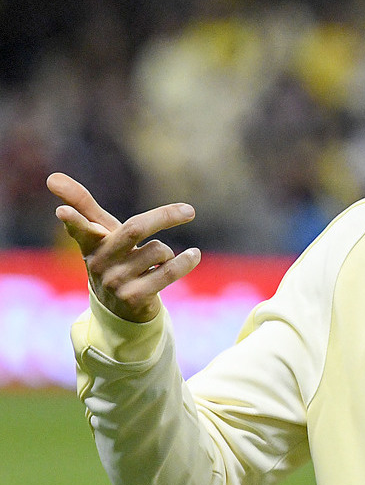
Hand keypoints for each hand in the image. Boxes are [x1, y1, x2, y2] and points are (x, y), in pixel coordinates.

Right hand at [48, 172, 200, 322]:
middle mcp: (99, 262)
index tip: (61, 213)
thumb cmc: (112, 257)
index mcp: (90, 243)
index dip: (72, 220)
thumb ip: (83, 204)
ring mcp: (115, 282)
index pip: (79, 228)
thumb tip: (51, 177)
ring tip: (159, 261)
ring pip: (158, 251)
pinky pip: (168, 272)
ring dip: (168, 252)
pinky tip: (193, 255)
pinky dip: (185, 262)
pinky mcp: (133, 297)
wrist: (121, 307)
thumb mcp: (101, 233)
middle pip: (135, 229)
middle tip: (189, 210)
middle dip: (164, 216)